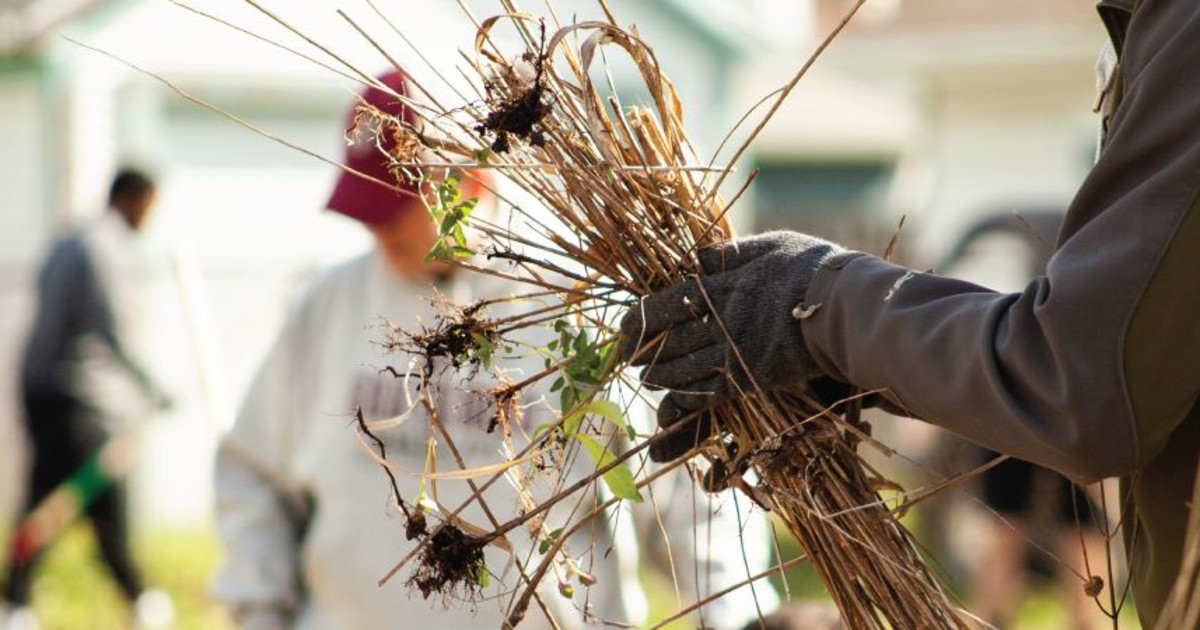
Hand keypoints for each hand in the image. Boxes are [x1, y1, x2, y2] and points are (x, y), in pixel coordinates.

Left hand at [619, 231, 847, 460]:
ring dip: (660, 374)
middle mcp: (724, 320)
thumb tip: (696, 256)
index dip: (642, 315)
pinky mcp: (752, 378)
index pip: (670, 301)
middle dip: (642, 348)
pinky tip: (675, 396)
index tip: (623, 323)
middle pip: (671, 337)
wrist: (848, 310)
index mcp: (725, 285)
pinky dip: (688, 394)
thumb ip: (732, 252)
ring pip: (685, 367)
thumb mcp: (773, 245)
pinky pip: (710, 391)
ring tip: (644, 376)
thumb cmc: (814, 270)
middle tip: (623, 354)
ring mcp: (736, 351)